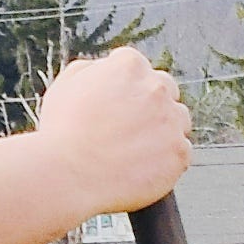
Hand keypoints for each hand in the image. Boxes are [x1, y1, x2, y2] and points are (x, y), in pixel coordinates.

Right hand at [31, 47, 193, 213]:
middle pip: (164, 90)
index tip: (115, 104)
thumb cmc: (60, 134)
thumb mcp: (65, 86)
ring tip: (135, 151)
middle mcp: (156, 88)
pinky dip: (167, 160)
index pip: (136, 67)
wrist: (67, 176)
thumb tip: (102, 68)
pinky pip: (182, 153)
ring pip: (179, 121)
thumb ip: (89, 69)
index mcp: (129, 67)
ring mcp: (172, 121)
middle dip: (149, 105)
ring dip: (163, 131)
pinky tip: (143, 167)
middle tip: (127, 127)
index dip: (123, 86)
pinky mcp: (179, 153)